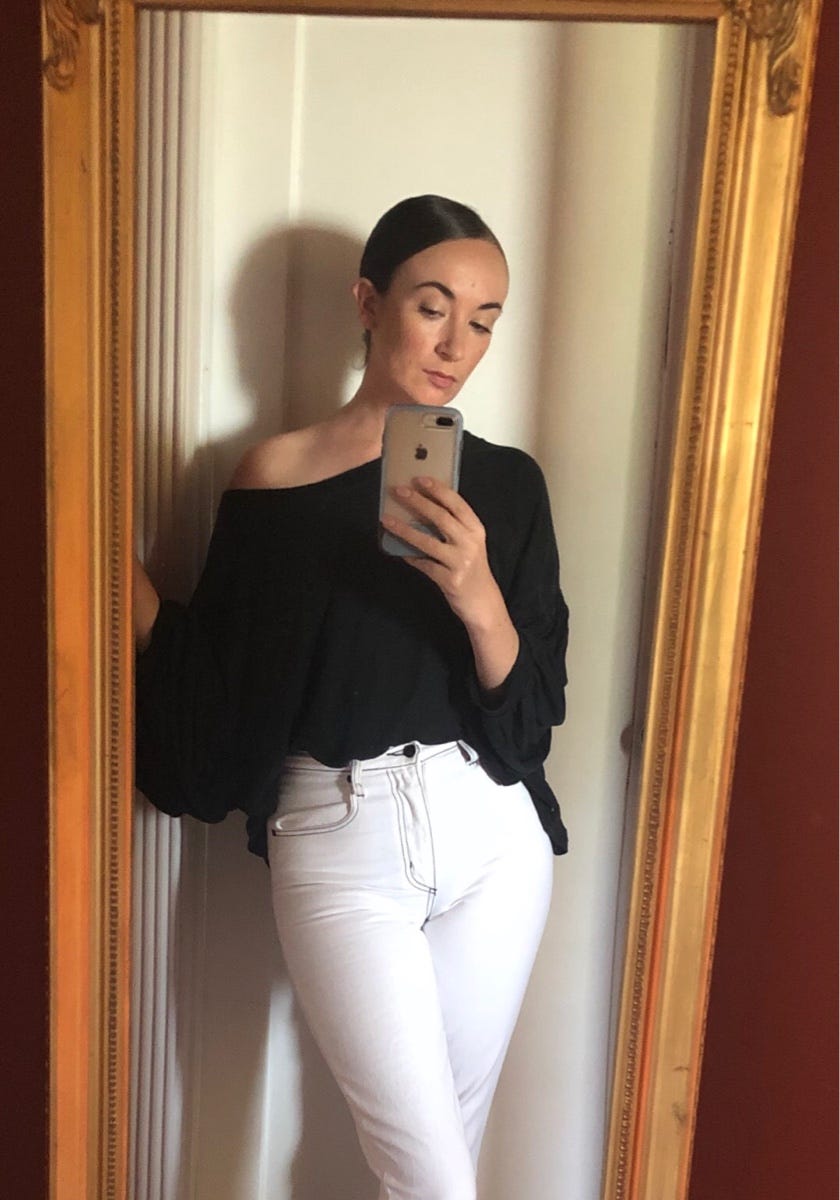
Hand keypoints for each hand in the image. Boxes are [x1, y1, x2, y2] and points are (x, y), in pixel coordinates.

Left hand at [381, 477, 518, 690]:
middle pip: (441, 517)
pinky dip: (409, 556)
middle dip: (417, 502)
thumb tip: (422, 507)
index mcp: (476, 530)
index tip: (419, 478)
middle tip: (398, 491)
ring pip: (427, 541)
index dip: (438, 489)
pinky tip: (397, 550)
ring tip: (387, 519)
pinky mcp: (450, 580)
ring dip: (404, 529)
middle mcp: (470, 543)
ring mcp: (460, 562)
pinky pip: (423, 565)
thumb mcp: (470, 544)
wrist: (484, 604)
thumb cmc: (472, 569)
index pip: (457, 503)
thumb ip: (454, 527)